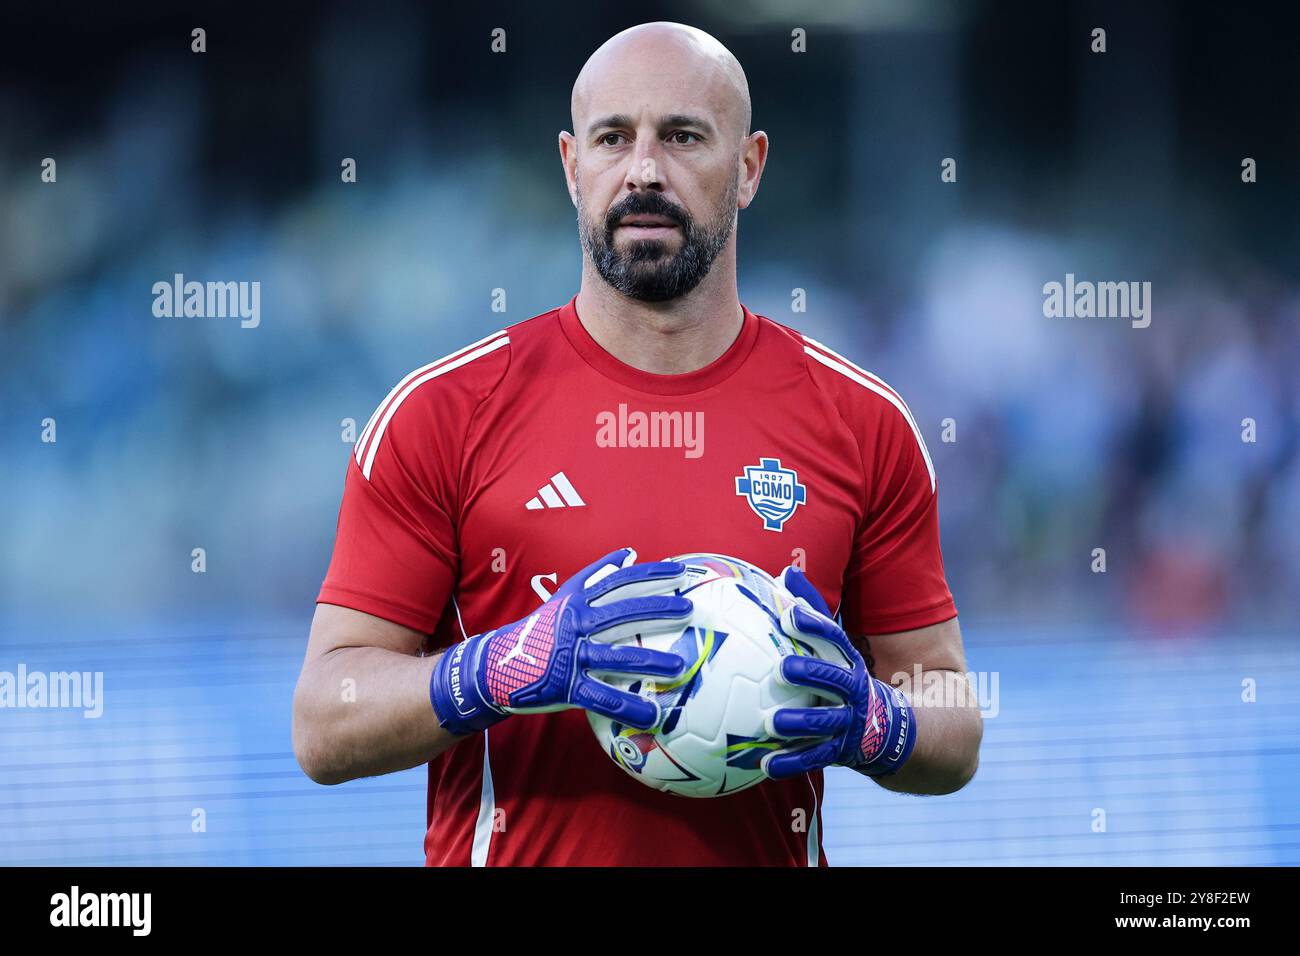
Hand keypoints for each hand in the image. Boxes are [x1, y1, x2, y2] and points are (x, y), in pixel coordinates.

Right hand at [430, 547, 691, 734]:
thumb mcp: (564, 598)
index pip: (619, 581)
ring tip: (680, 665)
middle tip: (689, 609)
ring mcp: (570, 655)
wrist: (495, 665)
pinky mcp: (566, 686)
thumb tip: (628, 554)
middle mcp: (574, 623)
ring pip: (616, 657)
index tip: (681, 572)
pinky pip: (602, 698)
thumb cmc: (539, 631)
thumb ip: (597, 577)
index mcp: (576, 600)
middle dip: (658, 609)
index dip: (651, 574)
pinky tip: (653, 715)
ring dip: (650, 661)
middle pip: (622, 612)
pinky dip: (629, 707)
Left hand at [760, 566, 916, 778]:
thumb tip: (785, 572)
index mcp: (848, 661)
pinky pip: (815, 758)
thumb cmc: (848, 679)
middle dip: (810, 672)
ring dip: (798, 722)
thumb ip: (812, 613)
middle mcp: (853, 689)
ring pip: (824, 722)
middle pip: (833, 678)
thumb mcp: (838, 647)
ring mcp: (850, 723)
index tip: (788, 613)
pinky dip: (791, 762)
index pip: (833, 637)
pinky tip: (766, 765)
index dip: (812, 624)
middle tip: (783, 668)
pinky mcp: (843, 752)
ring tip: (771, 723)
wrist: (897, 733)